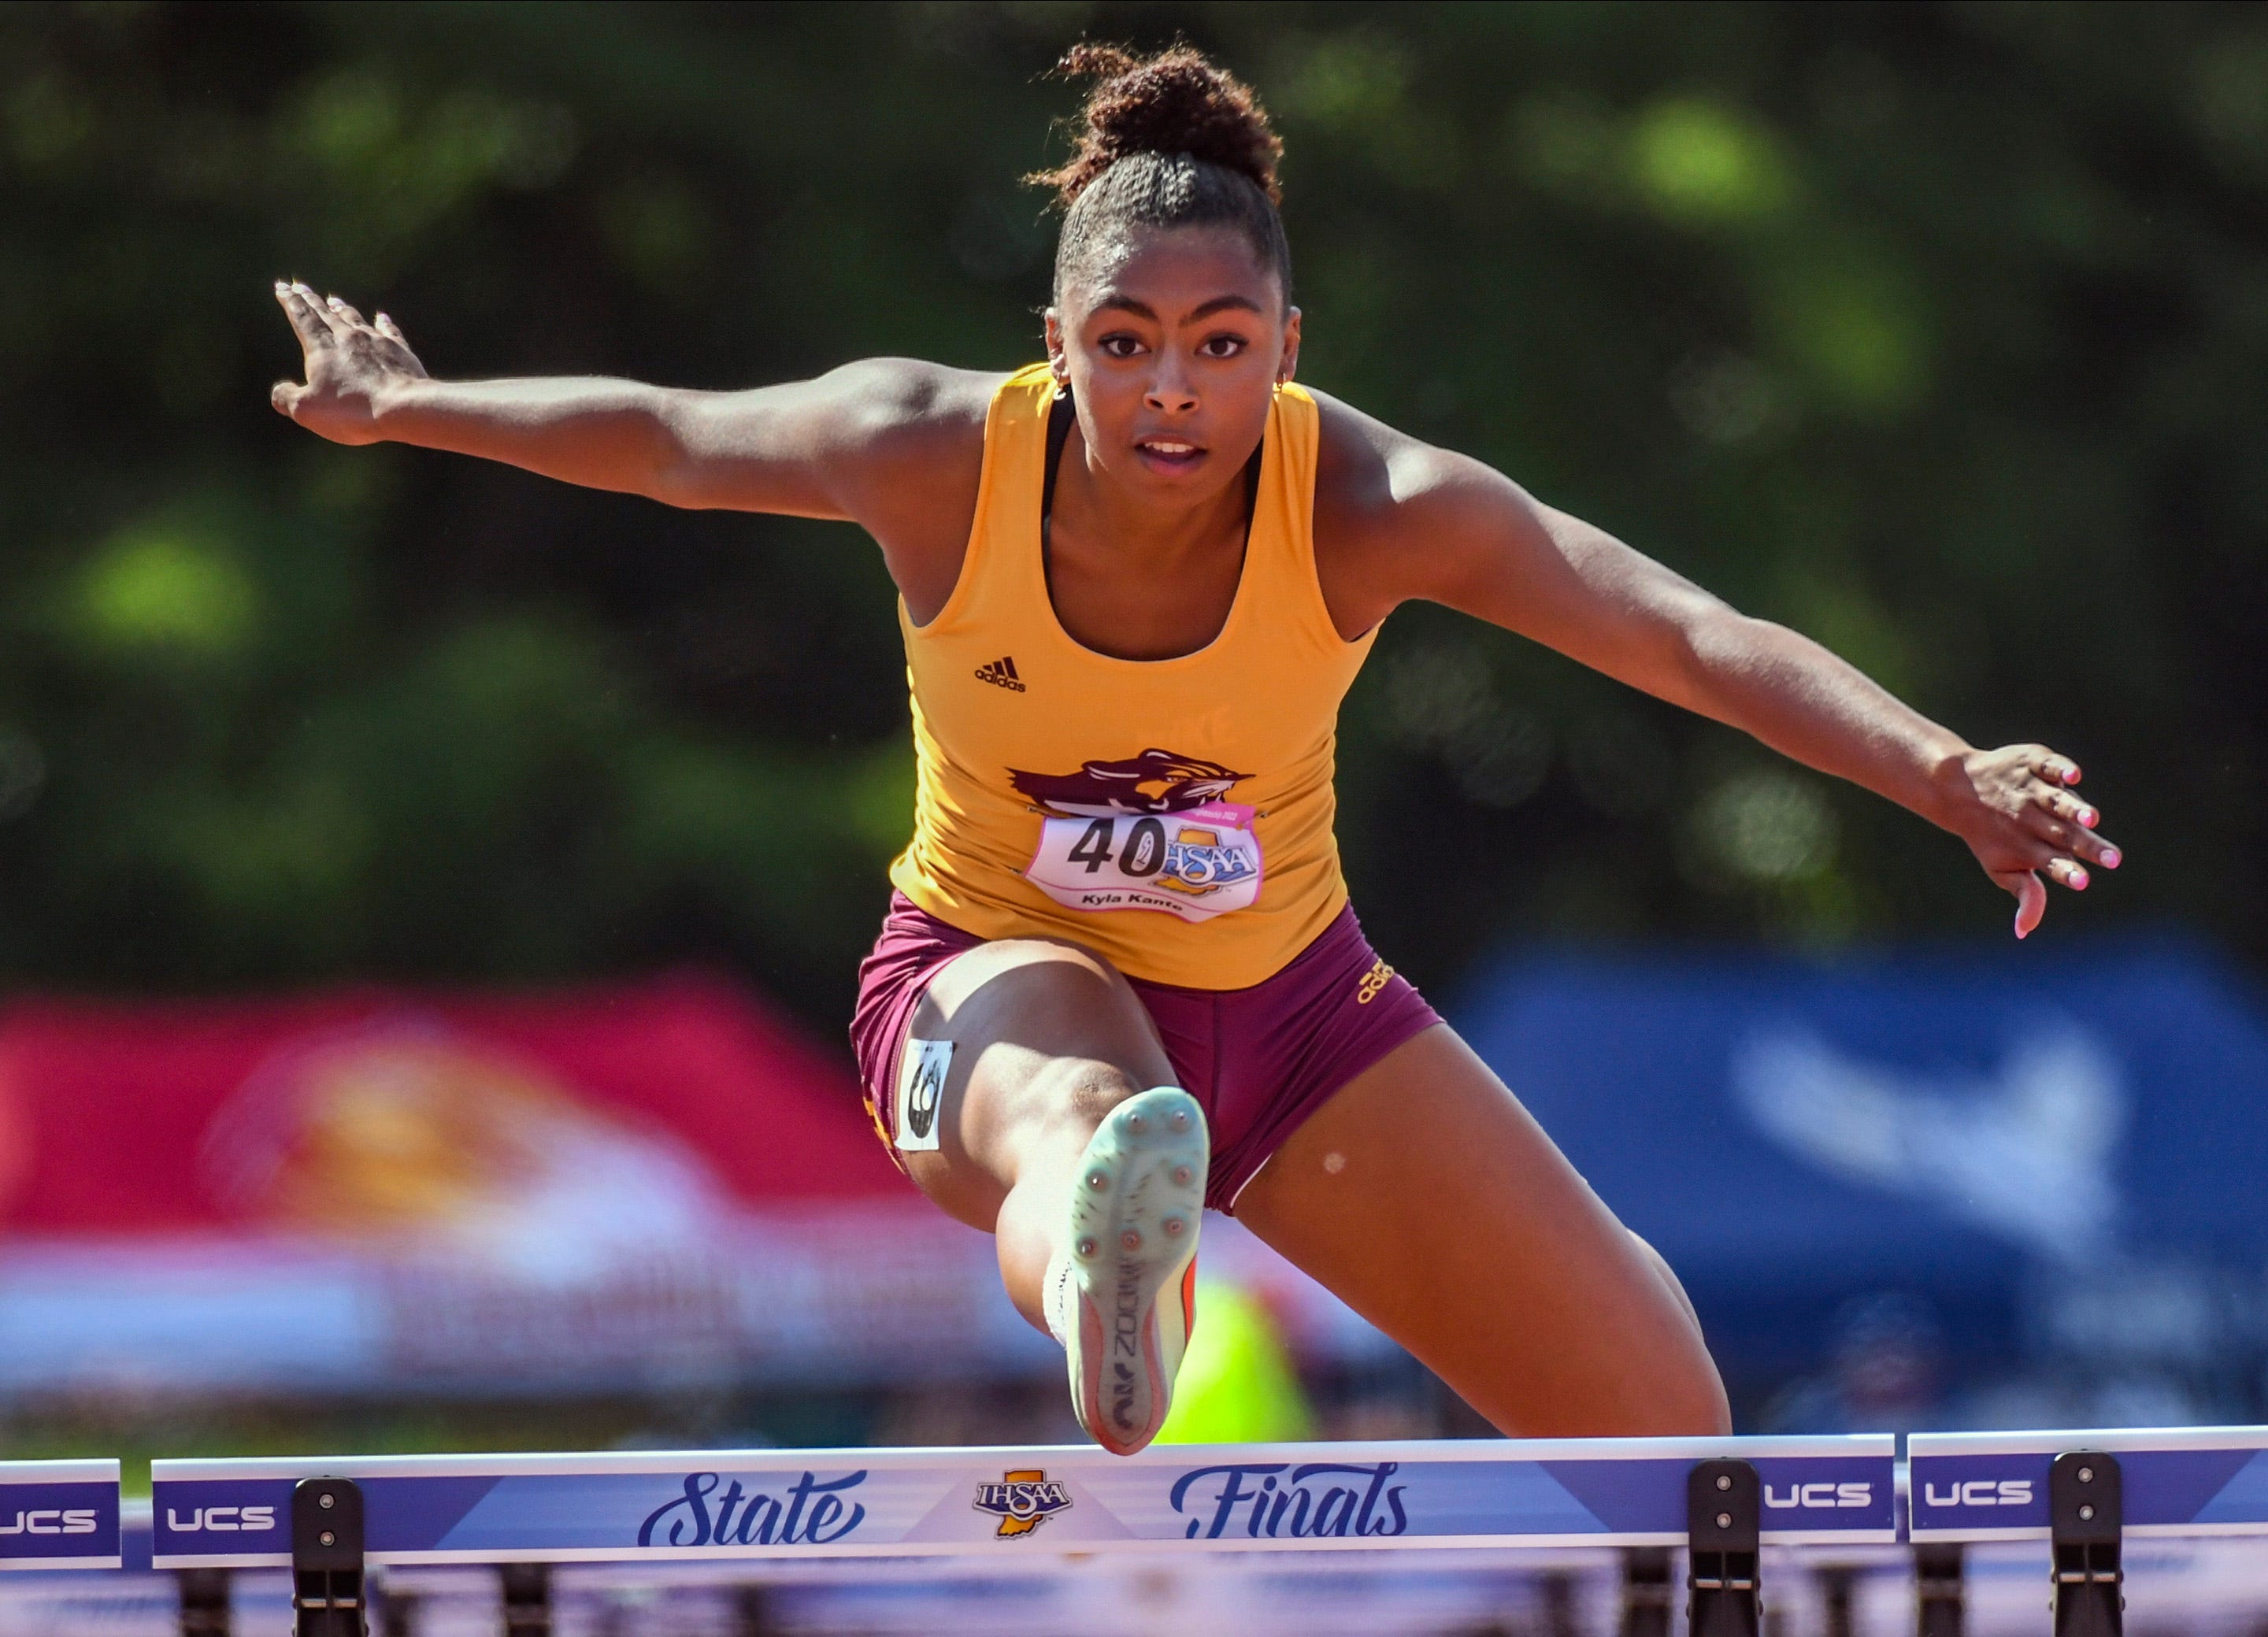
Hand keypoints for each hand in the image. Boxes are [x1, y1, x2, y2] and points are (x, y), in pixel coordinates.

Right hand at [269, 281, 427, 444]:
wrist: (403, 408)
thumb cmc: (351, 411)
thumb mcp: (307, 410)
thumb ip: (287, 398)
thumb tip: (280, 392)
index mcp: (321, 347)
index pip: (302, 318)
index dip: (290, 302)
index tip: (283, 287)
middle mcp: (348, 337)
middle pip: (325, 314)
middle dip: (310, 300)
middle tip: (299, 286)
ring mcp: (376, 342)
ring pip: (355, 319)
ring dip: (342, 309)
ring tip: (334, 300)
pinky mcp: (400, 352)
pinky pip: (389, 331)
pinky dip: (384, 323)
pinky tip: (382, 317)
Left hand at [1940, 744, 2122, 938]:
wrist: (1958, 791)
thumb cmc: (1991, 837)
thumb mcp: (2003, 870)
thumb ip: (2025, 895)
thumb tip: (2024, 931)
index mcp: (2030, 847)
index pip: (2051, 864)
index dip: (2066, 873)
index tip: (2083, 882)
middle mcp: (2032, 819)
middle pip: (2063, 835)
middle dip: (2086, 847)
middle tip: (2111, 858)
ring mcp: (2031, 790)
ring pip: (2055, 801)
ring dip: (2073, 809)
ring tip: (2091, 819)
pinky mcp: (2032, 762)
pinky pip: (2046, 766)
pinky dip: (2058, 770)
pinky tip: (2072, 776)